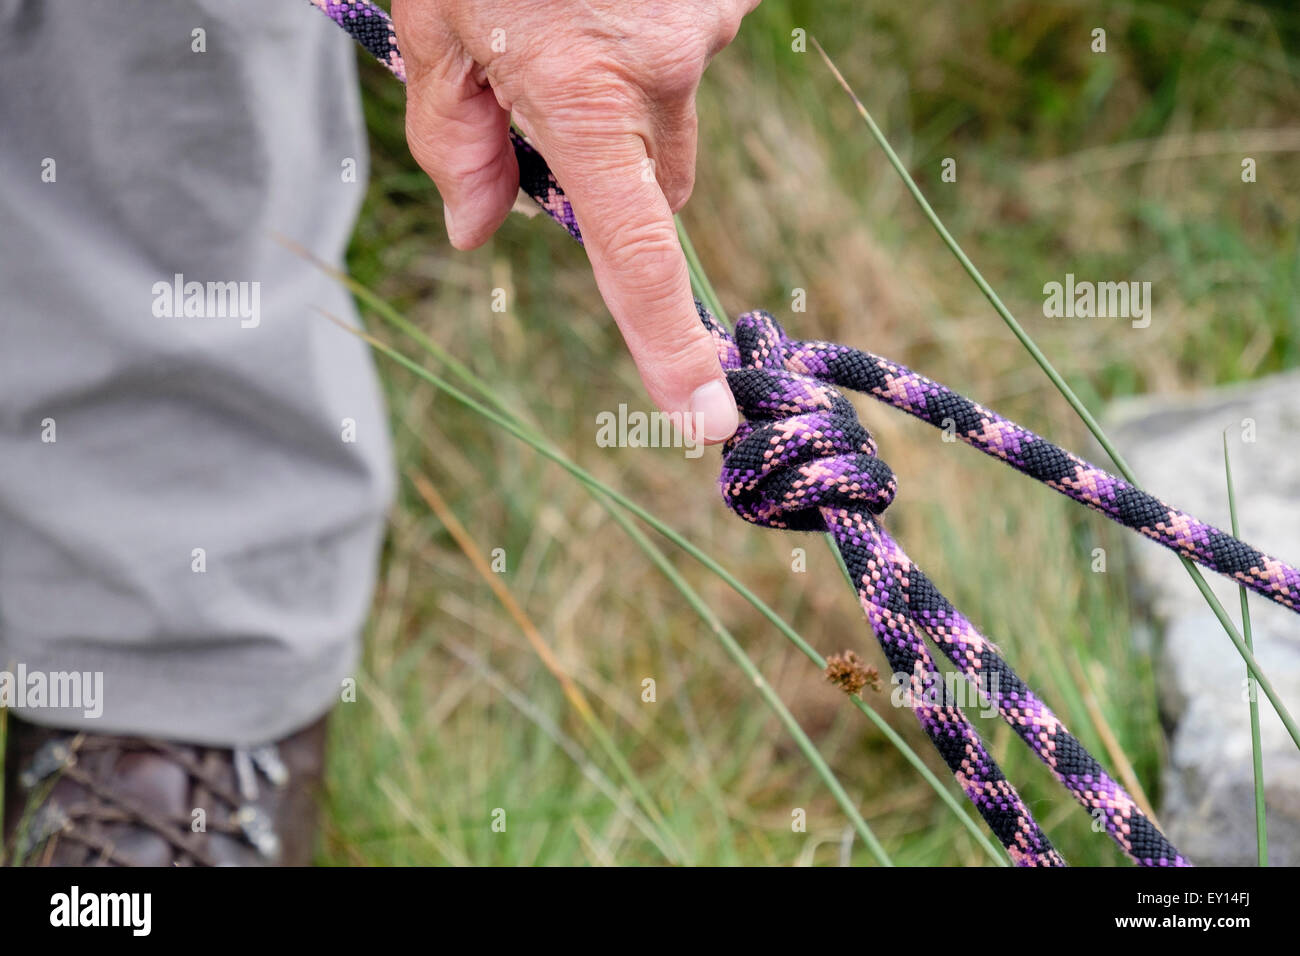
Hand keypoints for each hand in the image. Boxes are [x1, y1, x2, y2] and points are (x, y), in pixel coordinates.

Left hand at [392, 0, 758, 441]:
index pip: (637, 257)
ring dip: (631, 88)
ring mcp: (710, 22)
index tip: (706, 420)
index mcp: (582, 97)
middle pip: (659, 187)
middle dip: (616, 175)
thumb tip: (474, 230)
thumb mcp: (433, 18)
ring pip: (676, 111)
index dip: (670, 348)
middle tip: (541, 91)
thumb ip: (452, 135)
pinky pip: (696, 45)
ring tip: (568, 6)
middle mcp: (666, 71)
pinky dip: (656, 33)